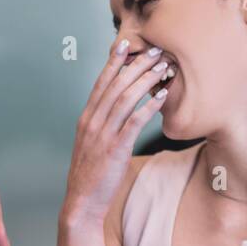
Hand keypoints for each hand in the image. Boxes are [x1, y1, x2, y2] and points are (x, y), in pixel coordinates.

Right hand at [62, 37, 169, 224]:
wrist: (82, 201)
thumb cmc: (91, 174)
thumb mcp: (91, 144)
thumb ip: (102, 125)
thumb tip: (117, 112)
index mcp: (86, 118)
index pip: (101, 83)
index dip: (113, 62)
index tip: (125, 44)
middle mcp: (92, 122)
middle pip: (116, 85)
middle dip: (137, 65)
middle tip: (155, 50)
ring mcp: (103, 135)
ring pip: (126, 99)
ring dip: (147, 80)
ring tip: (164, 68)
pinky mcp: (115, 149)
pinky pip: (134, 122)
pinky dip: (148, 107)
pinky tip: (161, 97)